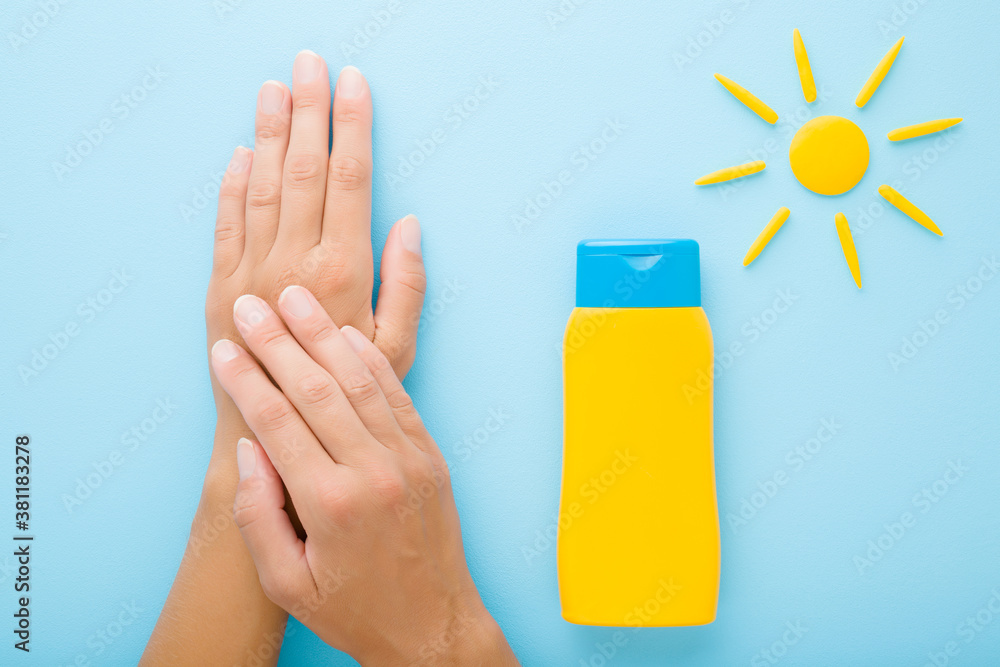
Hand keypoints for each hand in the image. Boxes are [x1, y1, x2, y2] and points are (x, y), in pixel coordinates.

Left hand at [206, 51, 424, 427]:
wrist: (269, 432)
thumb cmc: (340, 397)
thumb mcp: (395, 352)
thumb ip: (406, 285)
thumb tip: (409, 225)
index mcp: (342, 272)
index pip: (349, 180)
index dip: (353, 127)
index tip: (355, 85)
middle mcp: (293, 261)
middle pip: (304, 167)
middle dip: (309, 110)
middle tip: (311, 63)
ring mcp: (250, 270)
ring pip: (261, 184)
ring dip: (267, 131)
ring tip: (274, 88)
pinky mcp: (218, 285)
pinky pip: (224, 221)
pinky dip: (230, 183)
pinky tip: (239, 153)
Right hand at [210, 286, 517, 664]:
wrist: (433, 627)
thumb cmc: (355, 610)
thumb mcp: (288, 584)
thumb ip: (259, 517)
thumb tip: (249, 450)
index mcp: (329, 503)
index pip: (278, 422)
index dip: (246, 380)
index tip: (224, 349)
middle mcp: (372, 471)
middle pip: (316, 388)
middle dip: (278, 342)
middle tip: (251, 306)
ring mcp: (408, 459)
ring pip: (360, 381)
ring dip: (325, 335)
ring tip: (296, 298)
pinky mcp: (430, 456)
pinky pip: (398, 396)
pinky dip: (372, 361)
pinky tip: (350, 333)